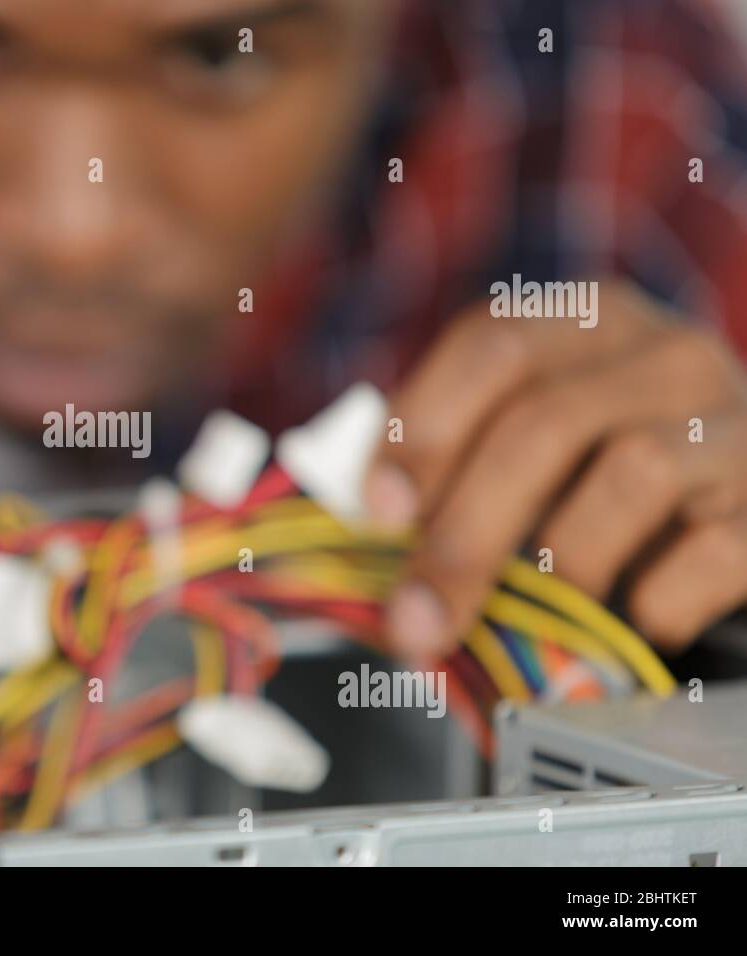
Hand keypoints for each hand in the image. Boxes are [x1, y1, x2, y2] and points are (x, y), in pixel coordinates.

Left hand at [365, 281, 746, 658]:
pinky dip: (652, 602)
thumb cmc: (600, 472)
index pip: (493, 343)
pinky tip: (634, 614)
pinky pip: (709, 552)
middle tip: (416, 619)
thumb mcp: (526, 435)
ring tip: (546, 609)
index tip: (379, 510)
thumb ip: (449, 456)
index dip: (425, 427)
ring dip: (563, 566)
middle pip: (544, 423)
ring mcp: (734, 419)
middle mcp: (665, 352)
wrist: (739, 495)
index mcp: (586, 319)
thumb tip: (356, 521)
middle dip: (465, 534)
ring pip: (631, 475)